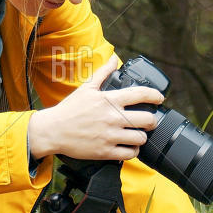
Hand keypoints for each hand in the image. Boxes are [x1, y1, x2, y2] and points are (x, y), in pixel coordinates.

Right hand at [28, 55, 162, 161]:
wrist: (52, 131)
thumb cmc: (69, 110)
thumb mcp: (86, 88)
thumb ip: (103, 73)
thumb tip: (113, 58)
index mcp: (110, 100)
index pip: (141, 94)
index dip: (155, 96)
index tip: (159, 99)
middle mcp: (113, 117)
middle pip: (147, 119)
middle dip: (152, 121)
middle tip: (149, 121)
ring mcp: (110, 135)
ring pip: (141, 138)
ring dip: (142, 137)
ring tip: (138, 135)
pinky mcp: (105, 151)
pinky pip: (130, 154)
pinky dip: (133, 151)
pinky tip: (129, 147)